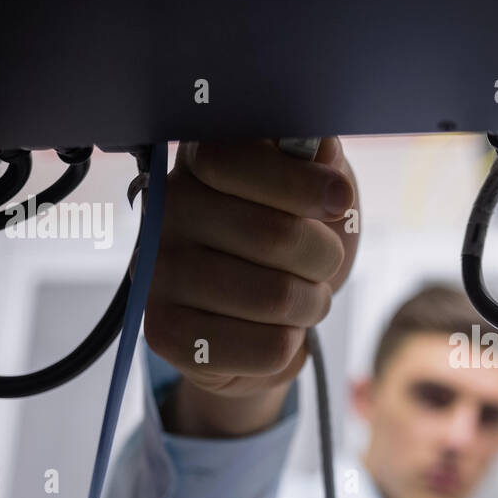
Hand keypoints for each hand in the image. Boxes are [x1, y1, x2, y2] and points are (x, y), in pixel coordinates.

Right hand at [141, 137, 359, 436]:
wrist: (263, 318)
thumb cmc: (292, 240)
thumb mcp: (314, 185)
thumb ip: (316, 158)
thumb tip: (319, 148)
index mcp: (198, 162)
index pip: (236, 161)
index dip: (301, 184)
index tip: (340, 201)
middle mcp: (165, 212)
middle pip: (274, 235)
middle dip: (324, 257)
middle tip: (321, 262)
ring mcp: (157, 274)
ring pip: (277, 298)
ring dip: (312, 304)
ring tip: (301, 298)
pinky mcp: (166, 335)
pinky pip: (268, 349)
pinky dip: (291, 345)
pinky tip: (272, 331)